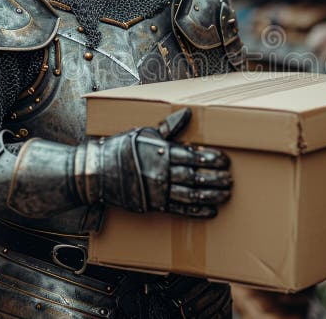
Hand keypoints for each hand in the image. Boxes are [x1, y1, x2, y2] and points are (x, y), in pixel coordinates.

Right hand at [76, 109, 232, 217]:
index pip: (193, 156)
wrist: (95, 172)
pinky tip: (210, 211)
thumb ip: (168, 128)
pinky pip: (179, 210)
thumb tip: (188, 113)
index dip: (211, 159)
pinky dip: (196, 212)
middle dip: (215, 178)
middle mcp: (161, 173)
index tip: (225, 161)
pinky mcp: (153, 205)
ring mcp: (158, 191)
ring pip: (191, 195)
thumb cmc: (119, 149)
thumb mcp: (143, 133)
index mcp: (161, 152)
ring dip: (211, 196)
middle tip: (230, 179)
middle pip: (195, 177)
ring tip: (225, 195)